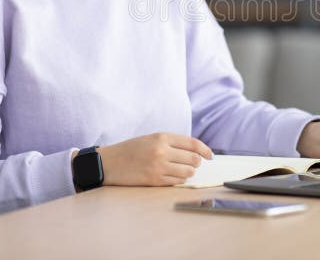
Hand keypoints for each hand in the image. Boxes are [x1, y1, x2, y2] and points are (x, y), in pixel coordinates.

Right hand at [76, 133, 212, 186]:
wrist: (109, 162)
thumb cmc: (131, 149)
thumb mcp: (152, 138)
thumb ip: (172, 142)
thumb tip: (196, 151)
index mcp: (162, 137)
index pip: (193, 144)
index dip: (205, 150)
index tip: (210, 156)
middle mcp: (162, 151)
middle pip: (193, 159)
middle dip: (197, 163)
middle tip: (193, 164)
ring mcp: (159, 167)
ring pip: (187, 172)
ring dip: (188, 172)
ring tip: (183, 170)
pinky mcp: (154, 180)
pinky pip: (176, 182)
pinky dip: (179, 180)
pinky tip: (174, 176)